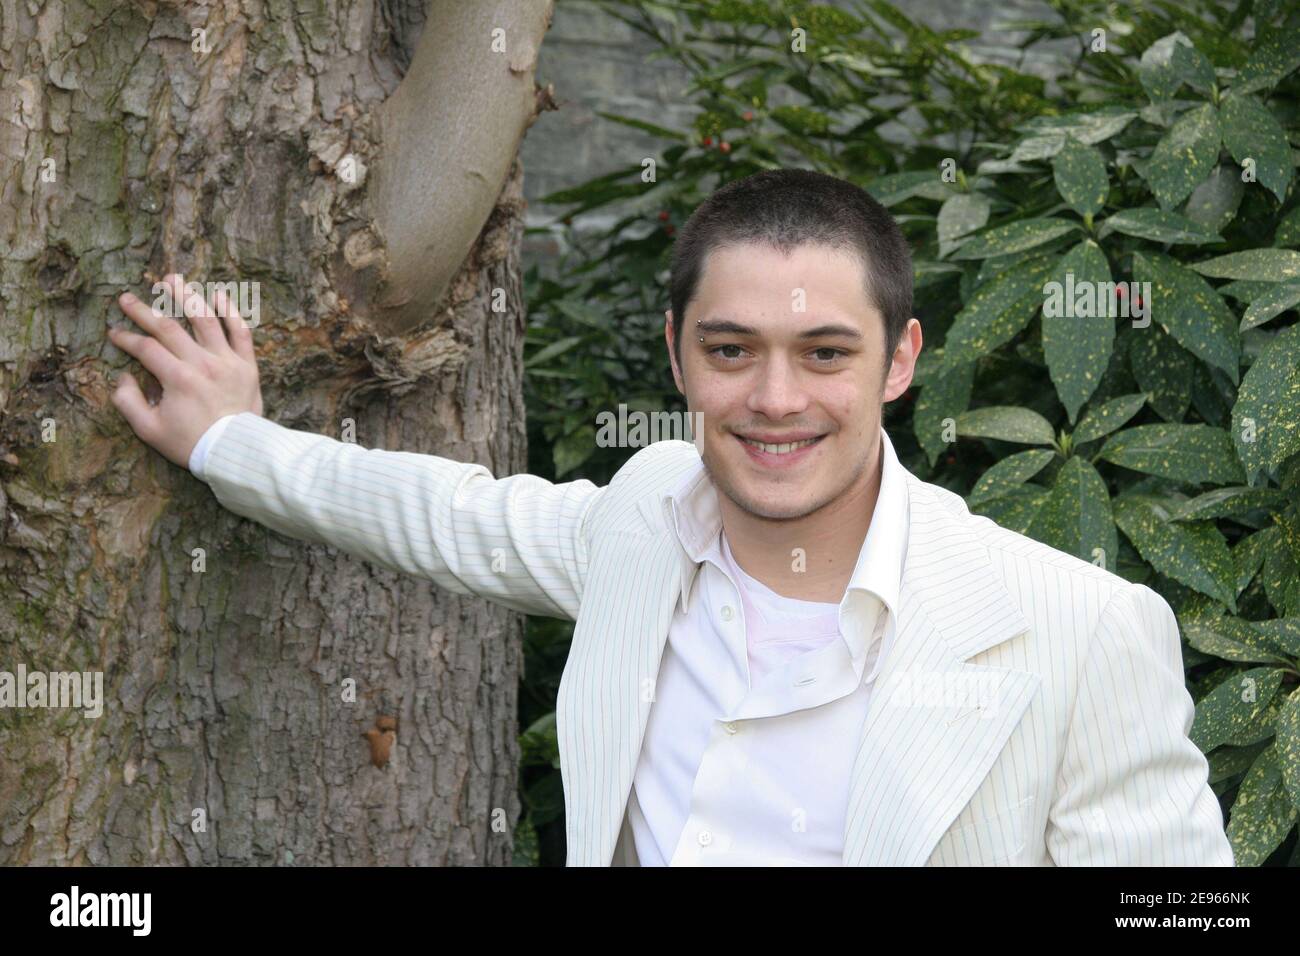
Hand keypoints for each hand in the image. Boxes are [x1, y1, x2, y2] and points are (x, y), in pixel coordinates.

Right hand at [108, 273, 264, 468]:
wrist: (236, 452)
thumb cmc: (192, 443)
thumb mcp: (150, 431)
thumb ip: (129, 402)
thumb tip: (121, 377)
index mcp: (178, 379)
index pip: (146, 348)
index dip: (126, 339)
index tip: (114, 333)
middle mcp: (203, 364)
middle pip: (169, 328)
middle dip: (144, 311)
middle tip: (126, 297)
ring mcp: (227, 362)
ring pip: (206, 320)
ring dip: (186, 297)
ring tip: (171, 279)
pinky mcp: (248, 366)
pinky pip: (242, 333)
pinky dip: (231, 313)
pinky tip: (219, 294)